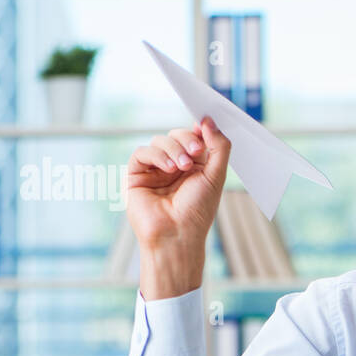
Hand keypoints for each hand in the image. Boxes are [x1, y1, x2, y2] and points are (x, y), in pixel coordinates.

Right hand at [126, 117, 230, 299]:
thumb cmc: (198, 211)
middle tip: (196, 152)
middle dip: (187, 139)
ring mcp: (155, 170)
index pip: (195, 137)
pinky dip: (157, 155)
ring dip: (173, 149)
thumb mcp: (216, 176)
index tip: (204, 126)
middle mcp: (175, 166)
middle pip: (177, 135)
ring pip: (160, 140)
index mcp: (195, 167)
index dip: (199, 129)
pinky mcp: (137, 175)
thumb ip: (218, 146)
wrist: (176, 236)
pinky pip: (142, 152)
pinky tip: (169, 169)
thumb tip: (208, 120)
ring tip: (182, 167)